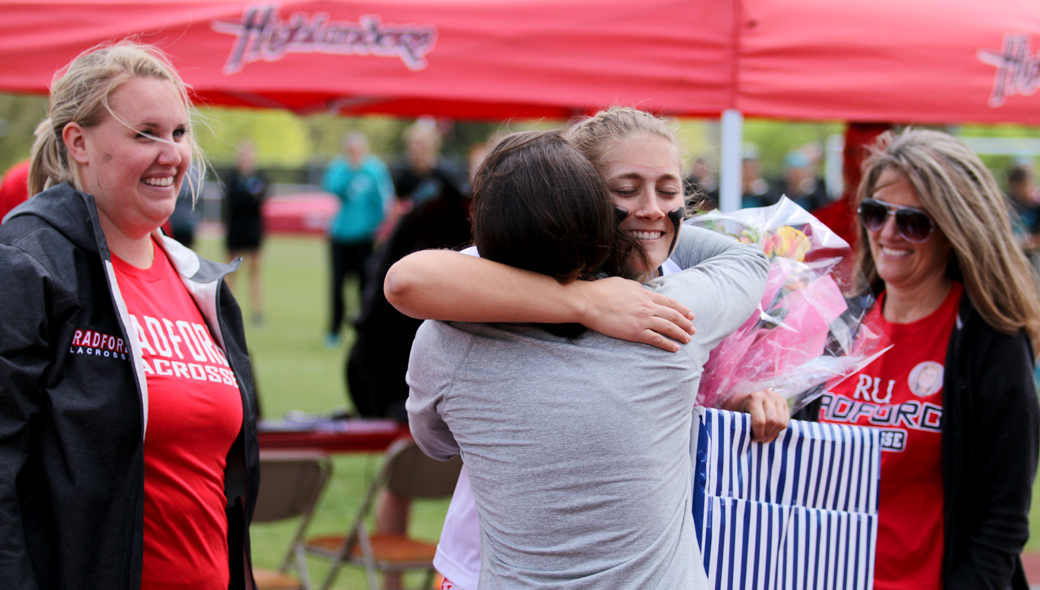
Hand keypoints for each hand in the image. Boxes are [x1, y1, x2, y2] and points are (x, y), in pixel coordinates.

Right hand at [574, 277, 694, 351]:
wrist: (589, 301)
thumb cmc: (602, 290)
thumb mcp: (624, 283)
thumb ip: (637, 287)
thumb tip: (642, 289)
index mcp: (645, 293)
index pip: (670, 302)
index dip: (683, 309)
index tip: (691, 315)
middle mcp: (648, 306)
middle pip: (674, 315)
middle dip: (686, 323)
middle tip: (693, 329)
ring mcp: (643, 320)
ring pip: (669, 327)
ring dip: (681, 334)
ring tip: (688, 339)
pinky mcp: (635, 332)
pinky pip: (656, 339)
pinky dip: (668, 344)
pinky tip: (675, 348)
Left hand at [722, 388, 789, 442]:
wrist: (746, 397)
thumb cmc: (740, 409)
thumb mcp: (738, 415)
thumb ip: (743, 424)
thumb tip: (751, 439)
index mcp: (753, 398)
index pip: (759, 421)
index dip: (758, 434)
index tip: (754, 439)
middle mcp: (767, 395)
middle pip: (772, 422)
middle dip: (766, 434)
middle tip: (760, 439)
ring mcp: (777, 398)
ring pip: (781, 422)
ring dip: (773, 433)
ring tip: (765, 436)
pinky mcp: (784, 402)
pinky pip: (786, 421)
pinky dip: (779, 429)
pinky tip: (771, 431)